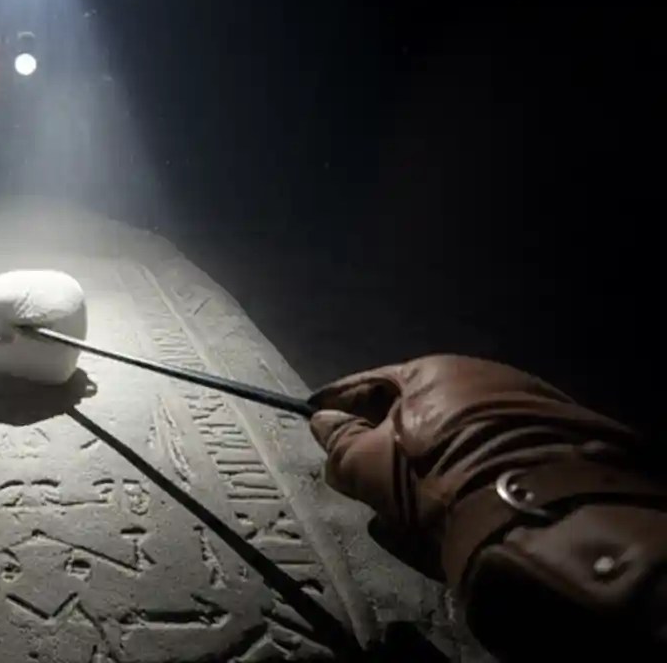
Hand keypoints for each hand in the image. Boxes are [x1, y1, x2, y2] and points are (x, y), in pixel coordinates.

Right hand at [307, 355, 641, 585]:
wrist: (545, 510)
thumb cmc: (441, 479)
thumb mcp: (374, 467)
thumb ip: (341, 444)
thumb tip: (321, 423)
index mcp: (431, 370)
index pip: (370, 382)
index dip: (339, 402)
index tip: (316, 413)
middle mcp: (483, 374)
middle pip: (420, 403)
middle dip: (391, 428)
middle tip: (366, 459)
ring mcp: (528, 403)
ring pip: (463, 426)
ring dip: (437, 449)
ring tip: (417, 484)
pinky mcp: (563, 439)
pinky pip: (500, 448)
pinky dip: (476, 463)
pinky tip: (467, 491)